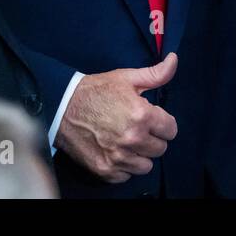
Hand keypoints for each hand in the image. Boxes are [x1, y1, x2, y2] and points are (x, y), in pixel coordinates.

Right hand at [54, 52, 178, 182]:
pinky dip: (123, 166)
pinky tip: (114, 150)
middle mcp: (132, 139)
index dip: (162, 122)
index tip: (151, 119)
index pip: (171, 130)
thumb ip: (156, 74)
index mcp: (141, 115)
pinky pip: (126, 175)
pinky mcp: (105, 170)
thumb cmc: (96, 91)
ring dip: (139, 154)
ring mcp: (118, 157)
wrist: (62, 107)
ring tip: (126, 140)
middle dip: (151, 138)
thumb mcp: (126, 78)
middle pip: (160, 149)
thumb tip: (174, 60)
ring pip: (146, 165)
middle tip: (136, 127)